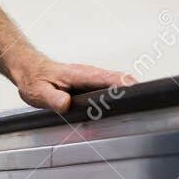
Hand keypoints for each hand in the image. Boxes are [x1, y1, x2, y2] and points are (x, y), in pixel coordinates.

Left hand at [9, 51, 136, 114]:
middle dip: (137, 90)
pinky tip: (124, 107)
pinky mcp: (91, 84)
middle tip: (149, 104)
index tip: (140, 93)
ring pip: (118, 83)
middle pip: (122, 80)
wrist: (29, 70)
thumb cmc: (34, 79)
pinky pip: (110, 87)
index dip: (127, 86)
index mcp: (82, 75)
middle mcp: (91, 75)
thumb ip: (52, 98)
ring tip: (142, 108)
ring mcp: (92, 79)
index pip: (111, 79)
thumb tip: (66, 104)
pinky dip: (121, 94)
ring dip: (131, 92)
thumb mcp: (39, 92)